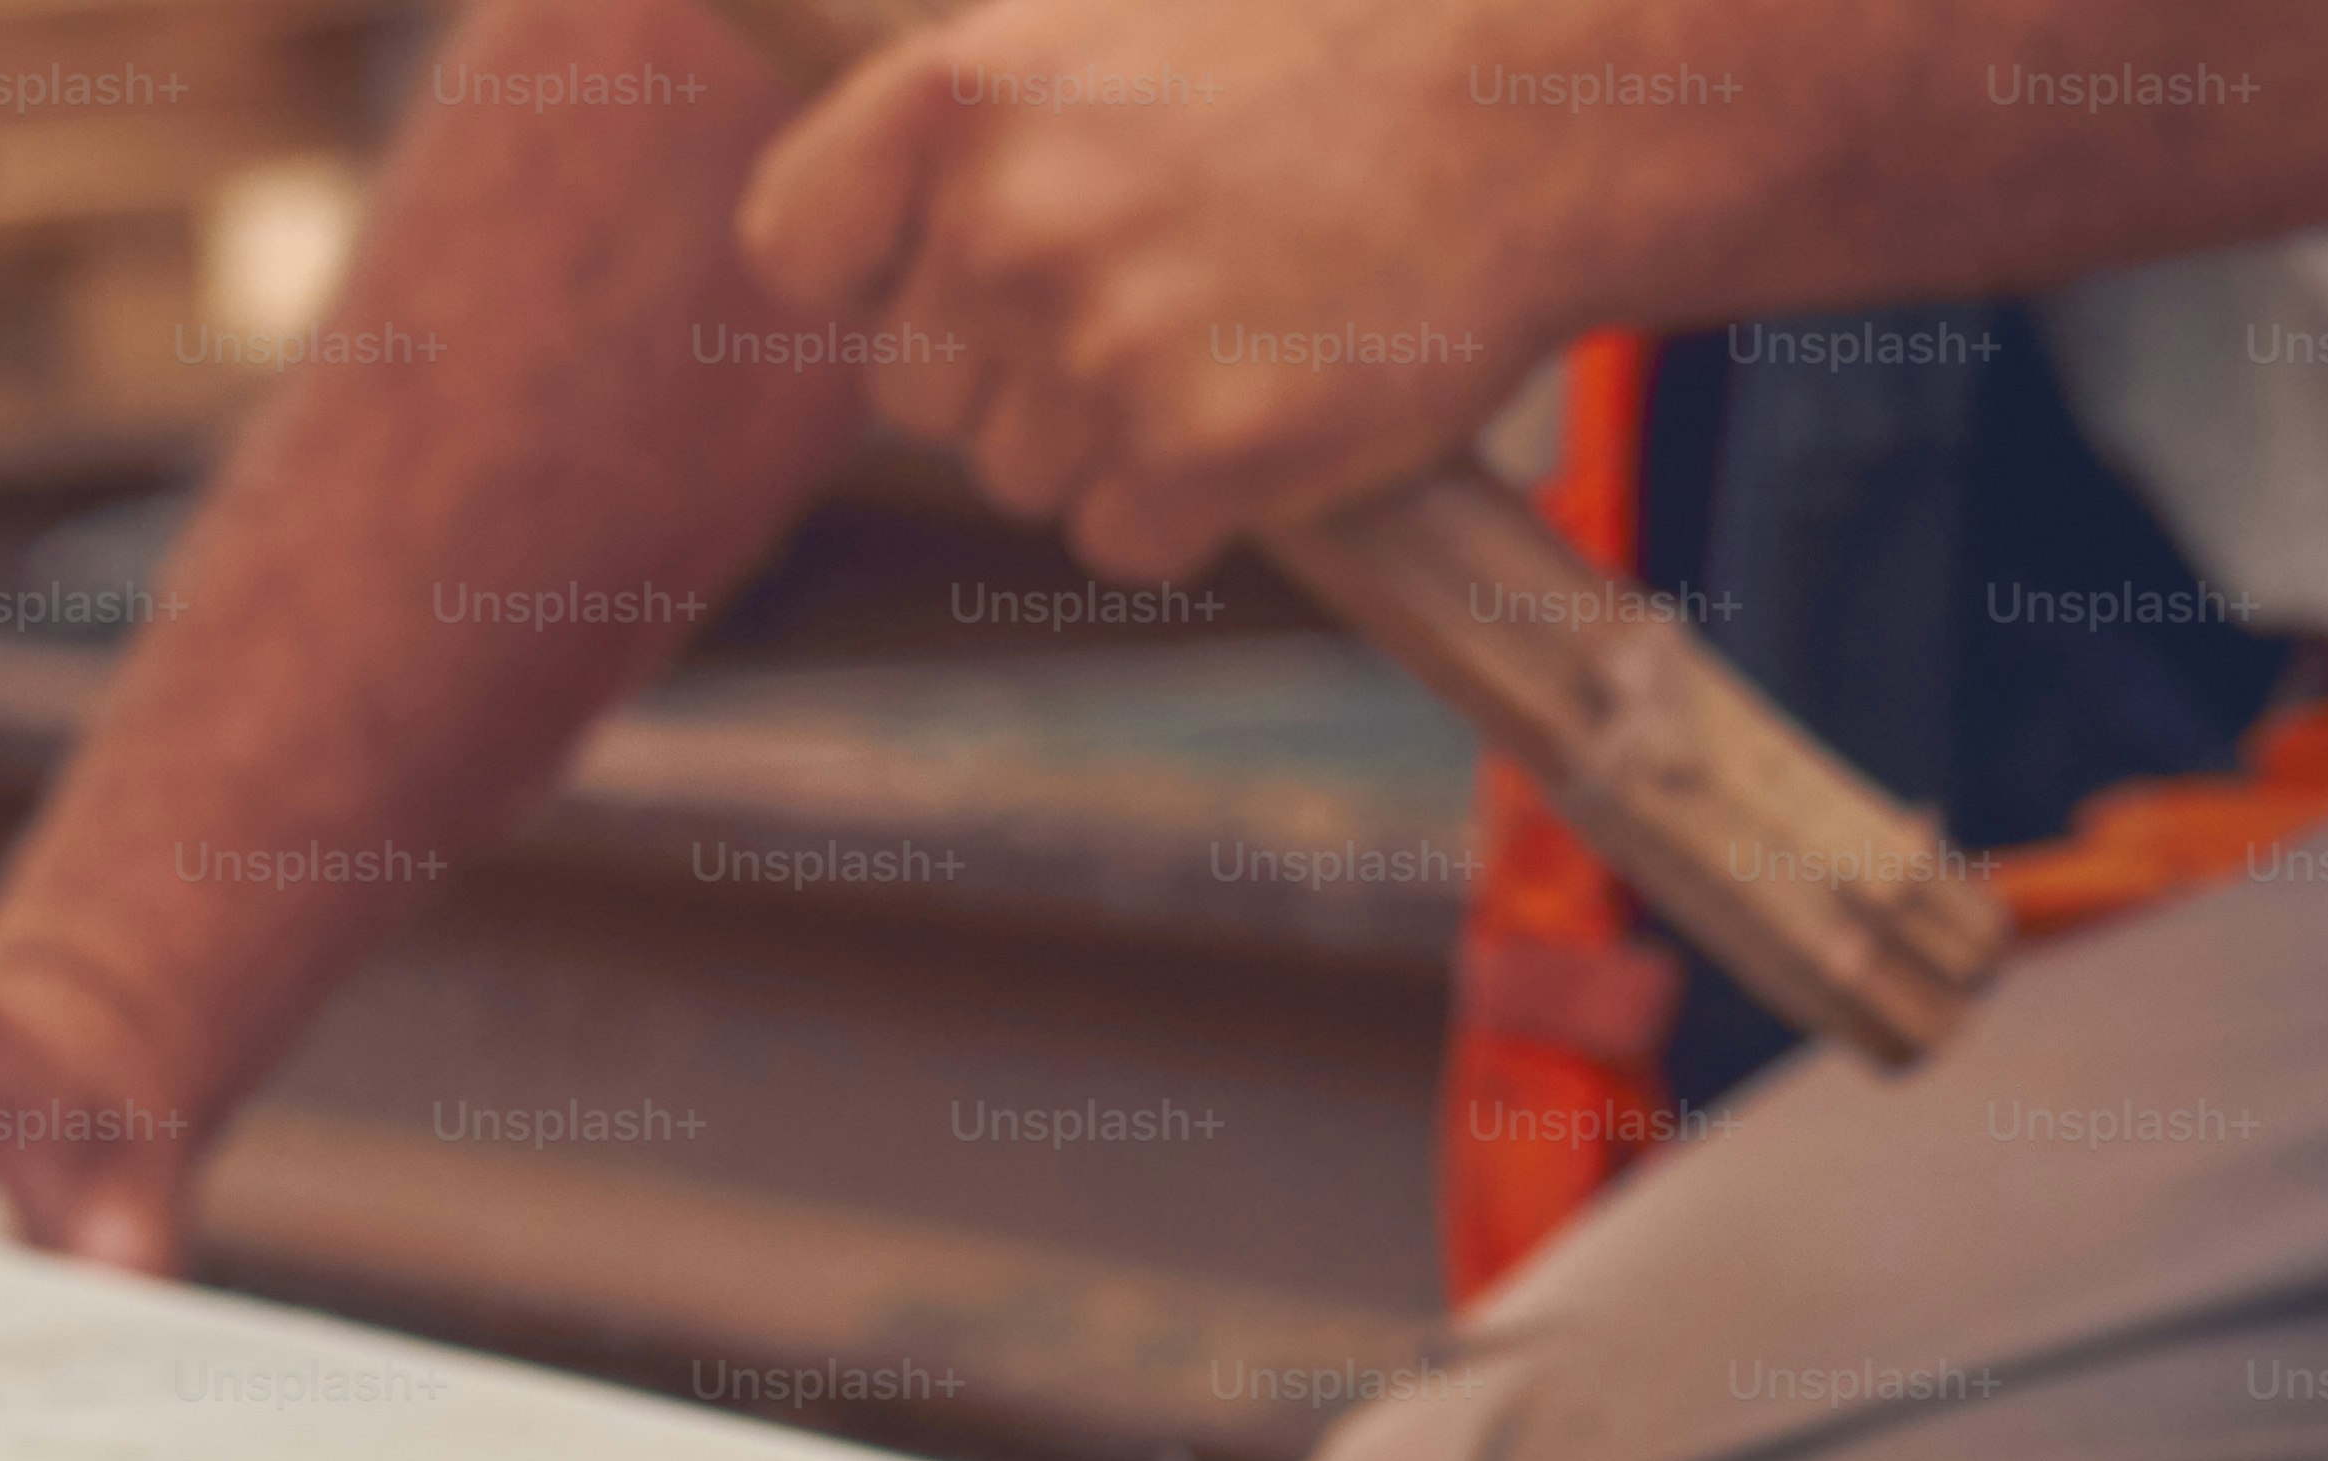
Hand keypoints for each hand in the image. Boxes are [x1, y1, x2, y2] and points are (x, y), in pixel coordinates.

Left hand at [735, 0, 1649, 580]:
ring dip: (1109, 440)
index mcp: (964, 97)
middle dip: (1007, 374)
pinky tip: (1278, 400)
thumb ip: (985, 125)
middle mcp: (1007, 226)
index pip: (793, 246)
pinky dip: (1191, 506)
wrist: (1534, 107)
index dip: (864, 280)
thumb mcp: (1119, 24)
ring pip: (1020, 475)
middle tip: (1152, 300)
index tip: (938, 276)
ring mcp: (1099, 351)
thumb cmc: (1337, 49)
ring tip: (1239, 330)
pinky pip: (1122, 541)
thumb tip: (895, 250)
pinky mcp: (1196, 458)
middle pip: (915, 393)